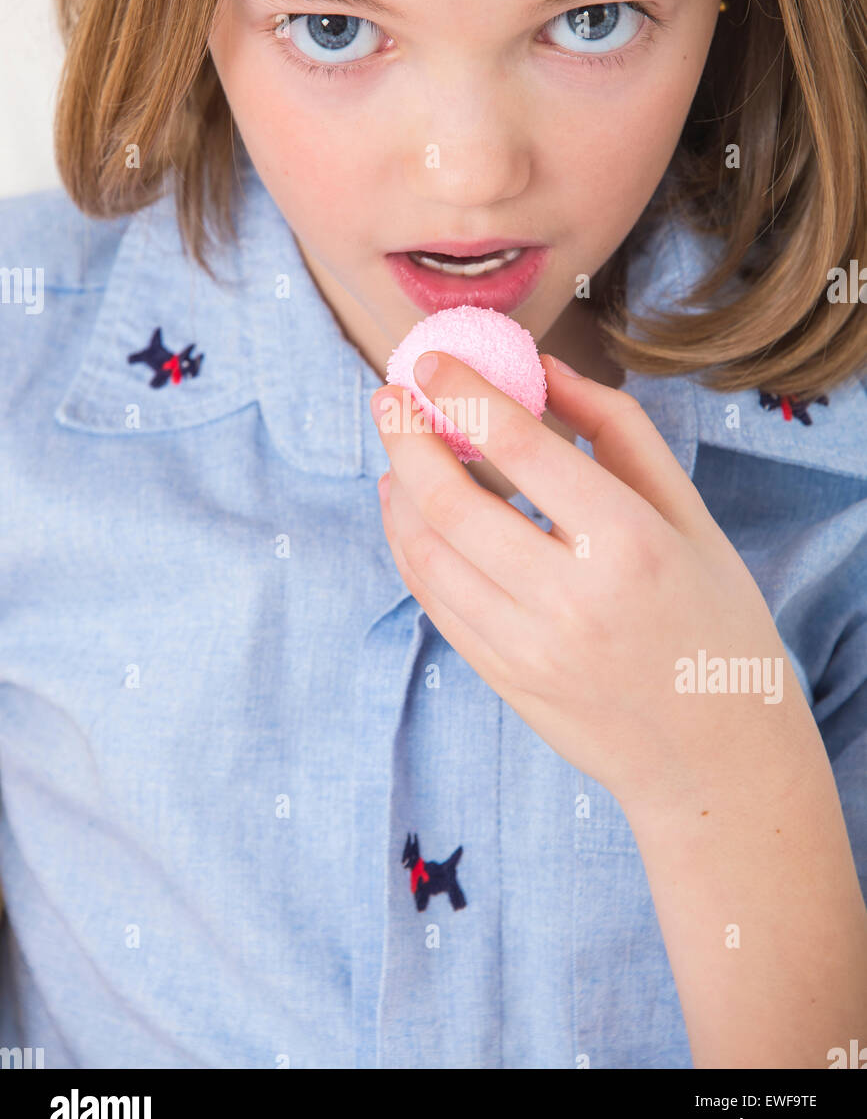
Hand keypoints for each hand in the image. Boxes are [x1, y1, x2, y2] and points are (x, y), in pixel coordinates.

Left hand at [370, 352, 805, 813]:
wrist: (716, 758)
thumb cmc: (717, 624)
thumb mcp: (691, 517)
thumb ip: (620, 434)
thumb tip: (545, 370)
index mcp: (630, 547)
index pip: (522, 449)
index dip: (465, 393)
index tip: (432, 359)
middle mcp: (570, 600)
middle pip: (453, 502)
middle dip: (406, 436)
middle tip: (388, 395)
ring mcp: (527, 649)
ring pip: (427, 553)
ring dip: (397, 490)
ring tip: (395, 449)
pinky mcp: (502, 679)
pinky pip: (433, 600)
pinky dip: (408, 546)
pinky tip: (408, 511)